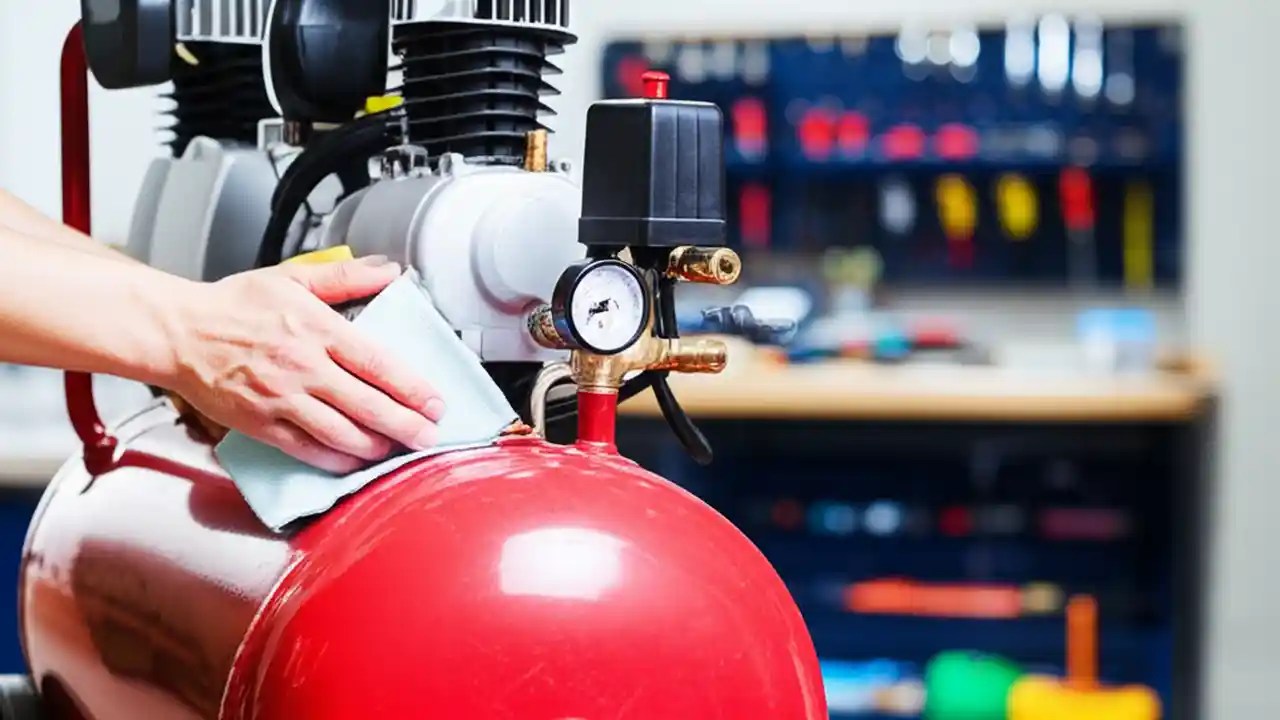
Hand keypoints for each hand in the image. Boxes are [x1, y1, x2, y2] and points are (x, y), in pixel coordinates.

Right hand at [166, 256, 445, 472]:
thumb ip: (346, 276)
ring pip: (341, 434)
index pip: (378, 363)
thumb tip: (389, 270)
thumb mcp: (292, 278)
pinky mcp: (260, 424)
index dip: (412, 388)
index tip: (436, 402)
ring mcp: (281, 399)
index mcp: (316, 329)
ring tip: (399, 449)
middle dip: (406, 425)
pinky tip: (355, 460)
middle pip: (368, 405)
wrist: (177, 332)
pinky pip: (307, 450)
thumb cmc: (233, 305)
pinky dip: (336, 459)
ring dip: (377, 446)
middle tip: (429, 436)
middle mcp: (302, 367)